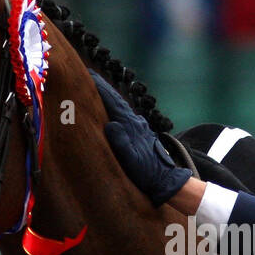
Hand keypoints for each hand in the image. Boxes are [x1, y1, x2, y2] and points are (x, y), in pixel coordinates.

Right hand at [93, 73, 191, 206]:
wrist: (166, 180)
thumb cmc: (147, 173)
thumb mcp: (131, 161)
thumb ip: (121, 142)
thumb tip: (110, 124)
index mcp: (131, 126)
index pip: (112, 102)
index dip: (100, 88)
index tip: (88, 74)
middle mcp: (136, 122)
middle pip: (117, 99)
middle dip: (102, 87)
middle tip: (89, 75)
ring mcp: (140, 126)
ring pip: (121, 106)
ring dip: (109, 95)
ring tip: (96, 88)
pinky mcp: (141, 132)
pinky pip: (125, 114)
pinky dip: (115, 106)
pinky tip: (111, 108)